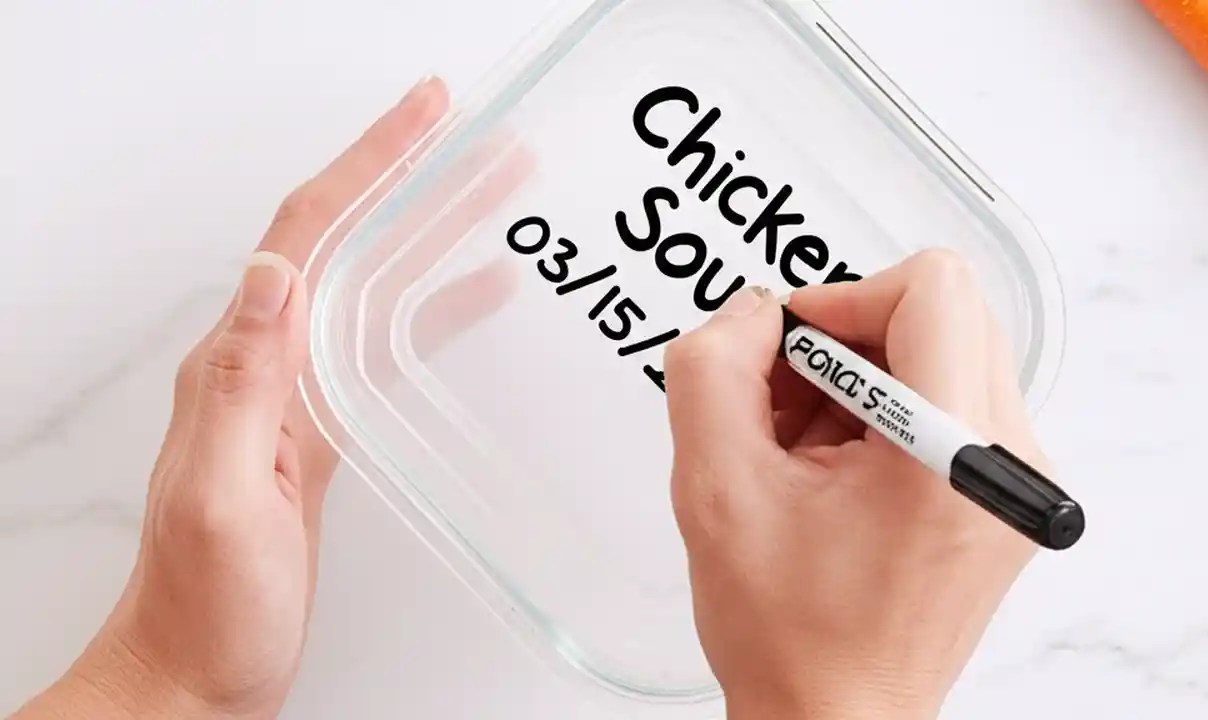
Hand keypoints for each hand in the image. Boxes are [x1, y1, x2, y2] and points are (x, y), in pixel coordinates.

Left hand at [12, 77, 456, 719]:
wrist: (198, 671)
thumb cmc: (206, 604)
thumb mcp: (217, 493)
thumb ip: (240, 381)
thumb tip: (271, 269)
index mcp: (239, 362)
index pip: (307, 235)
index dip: (368, 165)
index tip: (423, 117)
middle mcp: (265, 360)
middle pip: (349, 241)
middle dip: (410, 177)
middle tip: (472, 134)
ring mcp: (296, 392)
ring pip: (374, 282)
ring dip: (430, 228)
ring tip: (488, 186)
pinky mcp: (322, 428)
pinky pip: (385, 342)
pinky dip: (435, 304)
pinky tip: (475, 291)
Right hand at [663, 250, 1047, 719]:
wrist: (834, 719)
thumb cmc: (790, 637)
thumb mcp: (713, 487)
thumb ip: (713, 369)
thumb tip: (753, 313)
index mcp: (952, 458)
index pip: (934, 287)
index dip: (843, 299)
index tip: (794, 351)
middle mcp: (1010, 464)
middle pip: (941, 313)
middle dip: (846, 343)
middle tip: (787, 404)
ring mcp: (1015, 480)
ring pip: (942, 352)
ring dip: (858, 381)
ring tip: (804, 454)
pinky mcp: (1002, 493)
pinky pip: (949, 399)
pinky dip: (882, 413)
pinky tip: (833, 471)